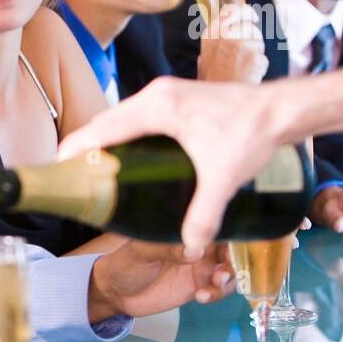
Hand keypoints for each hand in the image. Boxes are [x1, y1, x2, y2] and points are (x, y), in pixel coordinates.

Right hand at [58, 76, 279, 254]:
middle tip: (78, 178)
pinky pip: (137, 116)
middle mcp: (157, 96)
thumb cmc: (253, 132)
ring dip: (106, 140)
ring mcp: (166, 94)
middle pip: (106, 121)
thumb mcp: (224, 179)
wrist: (283, 109)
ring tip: (98, 170)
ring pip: (122, 117)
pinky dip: (125, 133)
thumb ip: (204, 214)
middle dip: (87, 147)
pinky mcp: (177, 99)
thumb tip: (191, 247)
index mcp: (157, 108)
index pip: (101, 128)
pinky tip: (131, 156)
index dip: (76, 148)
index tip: (59, 167)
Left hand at [88, 240, 234, 321]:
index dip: (230, 230)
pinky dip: (216, 293)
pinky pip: (218, 290)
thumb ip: (165, 249)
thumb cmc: (124, 263)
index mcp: (185, 229)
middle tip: (225, 268)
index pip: (213, 224)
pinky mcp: (198, 286)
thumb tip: (195, 250)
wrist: (116, 293)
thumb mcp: (140, 252)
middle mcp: (197, 245)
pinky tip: (202, 296)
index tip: (234, 242)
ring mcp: (200, 266)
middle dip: (235, 257)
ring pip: (229, 269)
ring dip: (229, 277)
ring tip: (216, 282)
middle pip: (229, 247)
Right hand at [197, 4, 267, 82]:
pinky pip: (263, 59)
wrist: (217, 103)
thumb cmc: (211, 81)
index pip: (232, 10)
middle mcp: (225, 35)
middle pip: (250, 27)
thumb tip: (227, 22)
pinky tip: (247, 76)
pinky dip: (258, 68)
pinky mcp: (255, 57)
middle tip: (244, 55)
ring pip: (259, 42)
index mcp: (211, 33)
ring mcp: (240, 45)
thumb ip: (215, 39)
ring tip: (241, 68)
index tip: (251, 17)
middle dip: (251, 39)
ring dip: (255, 54)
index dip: (244, 12)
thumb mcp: (205, 56)